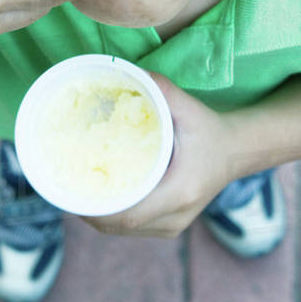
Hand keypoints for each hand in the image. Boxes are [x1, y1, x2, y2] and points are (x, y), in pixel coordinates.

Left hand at [79, 71, 235, 238]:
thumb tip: (122, 70)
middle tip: (63, 187)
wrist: (237, 151)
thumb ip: (160, 89)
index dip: (97, 210)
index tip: (72, 192)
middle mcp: (176, 216)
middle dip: (88, 212)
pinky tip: (96, 198)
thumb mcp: (189, 106)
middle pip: (120, 227)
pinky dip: (111, 217)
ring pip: (123, 231)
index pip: (130, 215)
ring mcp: (174, 225)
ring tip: (74, 192)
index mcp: (180, 191)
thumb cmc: (210, 129)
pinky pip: (132, 229)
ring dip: (97, 216)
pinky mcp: (170, 226)